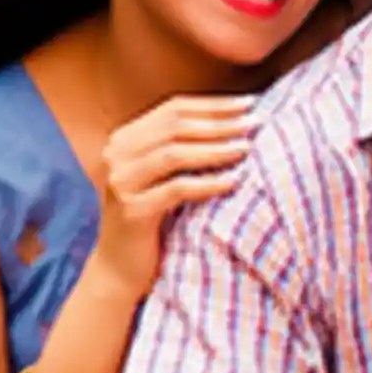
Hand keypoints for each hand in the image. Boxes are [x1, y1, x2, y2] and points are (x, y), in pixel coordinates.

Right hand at [93, 94, 257, 298]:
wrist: (120, 269)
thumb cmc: (154, 218)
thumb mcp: (163, 176)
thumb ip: (183, 146)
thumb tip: (237, 117)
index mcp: (125, 138)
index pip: (173, 109)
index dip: (214, 104)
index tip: (250, 103)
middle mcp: (116, 155)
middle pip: (175, 127)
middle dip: (219, 122)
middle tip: (254, 123)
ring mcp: (121, 182)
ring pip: (174, 154)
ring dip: (216, 149)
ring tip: (247, 147)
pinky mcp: (131, 211)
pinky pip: (176, 190)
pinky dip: (208, 183)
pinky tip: (234, 181)